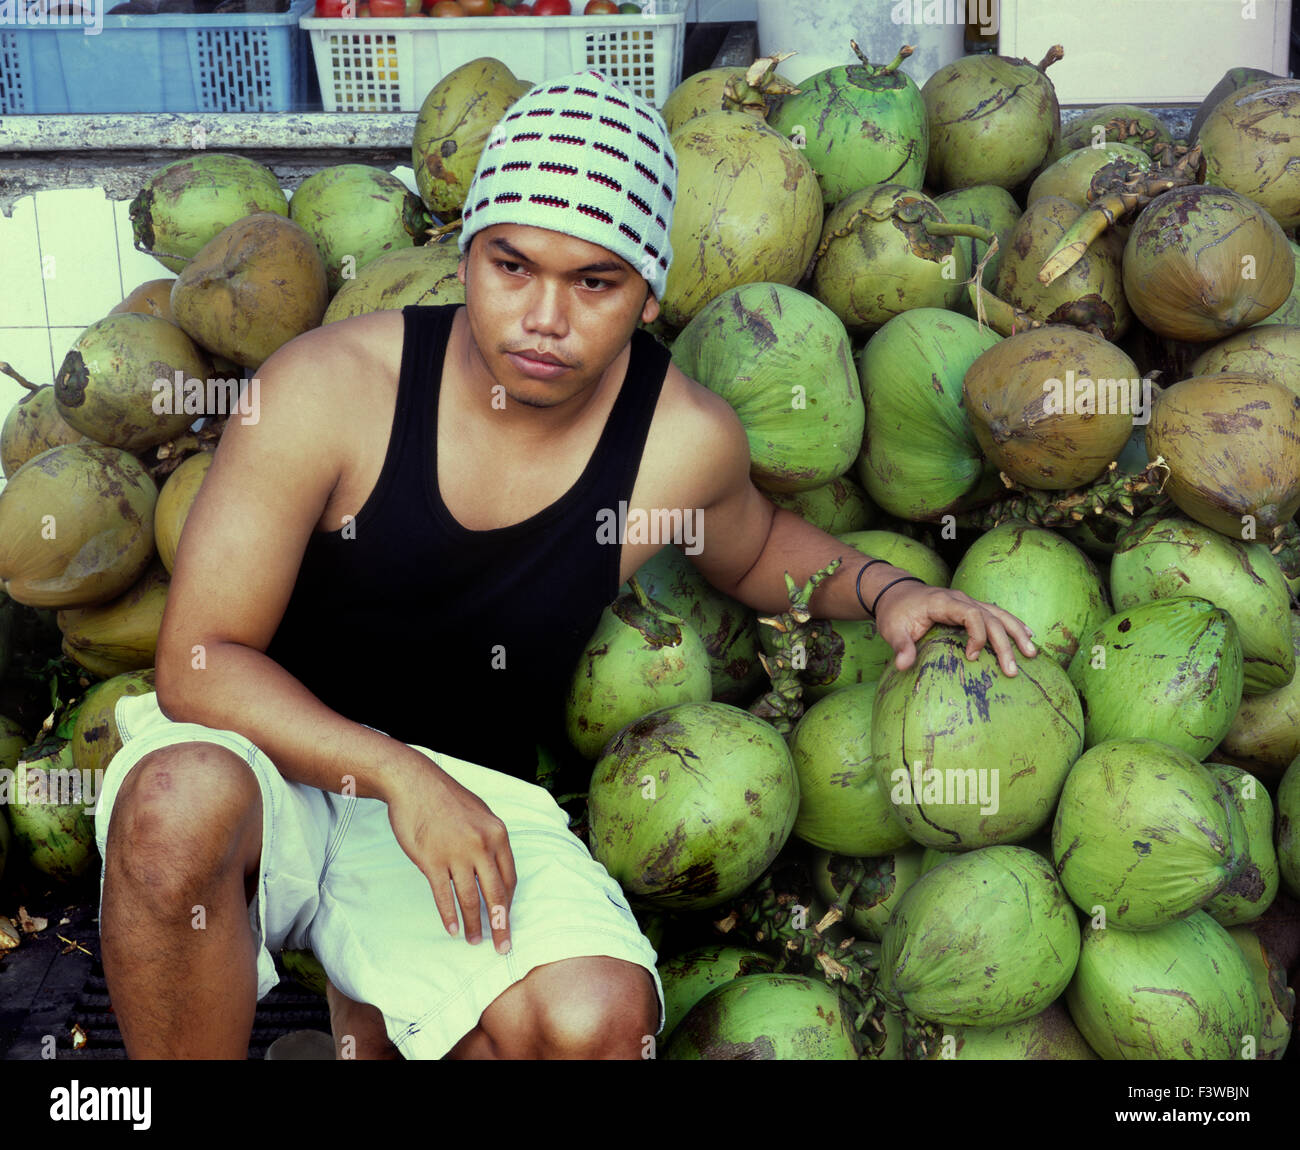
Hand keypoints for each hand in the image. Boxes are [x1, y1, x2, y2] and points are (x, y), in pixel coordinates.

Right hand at [383, 753, 517, 953]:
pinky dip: (449, 915)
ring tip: (474, 940)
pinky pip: (444, 895)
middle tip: (503, 947)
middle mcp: (481, 845)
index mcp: (497, 834)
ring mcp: (456, 853)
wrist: (414, 782)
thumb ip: (489, 842)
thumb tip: (492, 870)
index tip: (507, 921)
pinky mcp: (432, 860)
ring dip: (474, 924)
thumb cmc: (446, 798)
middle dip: (501, 924)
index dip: (509, 904)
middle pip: (496, 894)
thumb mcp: (480, 814)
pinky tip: (452, 929)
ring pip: (470, 898)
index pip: (509, 878)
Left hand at [873, 581, 1036, 676]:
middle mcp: (961, 600)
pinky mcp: (970, 608)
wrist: (896, 592)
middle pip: (990, 618)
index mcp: (944, 602)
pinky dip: (1012, 624)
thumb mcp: (892, 629)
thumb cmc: (895, 612)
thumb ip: (900, 646)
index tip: (972, 657)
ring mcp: (967, 602)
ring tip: (1031, 653)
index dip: (977, 636)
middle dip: (1004, 644)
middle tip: (1012, 670)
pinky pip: (996, 614)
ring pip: (998, 614)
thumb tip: (902, 665)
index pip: (971, 614)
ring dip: (1016, 633)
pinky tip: (1027, 635)